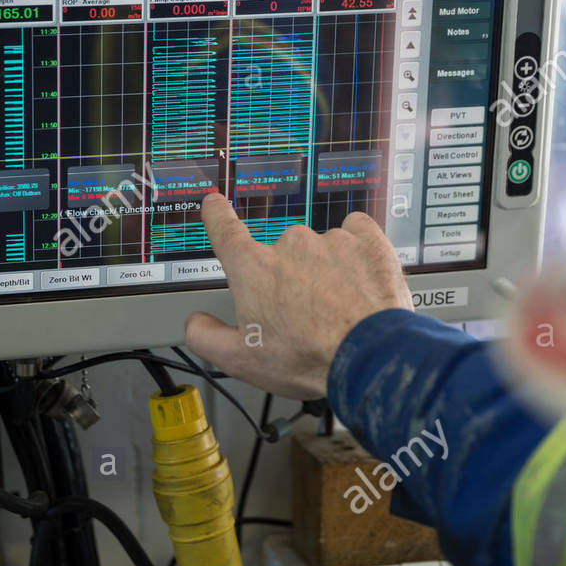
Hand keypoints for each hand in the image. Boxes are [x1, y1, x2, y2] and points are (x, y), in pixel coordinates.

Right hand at [184, 193, 412, 398]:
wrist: (369, 357)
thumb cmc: (307, 357)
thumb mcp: (240, 360)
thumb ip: (205, 337)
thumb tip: (195, 323)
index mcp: (254, 268)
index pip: (225, 230)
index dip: (217, 215)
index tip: (215, 204)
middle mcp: (289, 244)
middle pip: (280, 254)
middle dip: (288, 279)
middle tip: (303, 315)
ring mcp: (329, 239)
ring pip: (319, 249)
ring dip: (324, 271)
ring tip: (338, 308)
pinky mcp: (366, 240)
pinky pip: (355, 233)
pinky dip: (355, 252)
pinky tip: (357, 278)